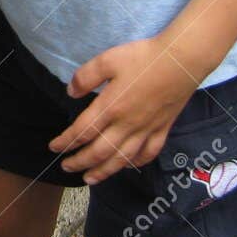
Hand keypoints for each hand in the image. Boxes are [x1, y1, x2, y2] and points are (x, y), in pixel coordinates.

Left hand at [47, 35, 207, 184]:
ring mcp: (146, 130)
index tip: (54, 147)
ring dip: (103, 171)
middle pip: (99, 151)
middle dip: (80, 162)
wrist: (182, 61)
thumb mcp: (108, 59)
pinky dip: (135, 164)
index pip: (82, 131)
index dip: (66, 142)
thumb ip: (86, 77)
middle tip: (66, 167)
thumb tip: (70, 93)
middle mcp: (127, 124)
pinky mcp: (162, 129)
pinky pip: (147, 154)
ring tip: (89, 179)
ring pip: (121, 158)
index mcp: (110, 107)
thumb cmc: (144, 58)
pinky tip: (127, 166)